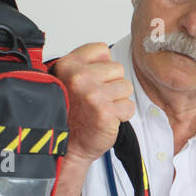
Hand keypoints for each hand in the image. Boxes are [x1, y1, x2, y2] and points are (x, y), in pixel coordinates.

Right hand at [50, 42, 133, 162]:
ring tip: (101, 109)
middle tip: (97, 99)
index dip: (103, 66)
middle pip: (117, 68)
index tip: (95, 80)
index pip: (101, 50)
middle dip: (113, 84)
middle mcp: (79, 78)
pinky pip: (129, 106)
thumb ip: (85, 64)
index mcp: (68, 66)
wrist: (67, 146)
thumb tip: (108, 56)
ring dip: (118, 100)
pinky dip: (122, 115)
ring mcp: (92, 94)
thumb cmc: (70, 114)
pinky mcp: (105, 112)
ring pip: (126, 87)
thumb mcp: (67, 80)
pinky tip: (106, 119)